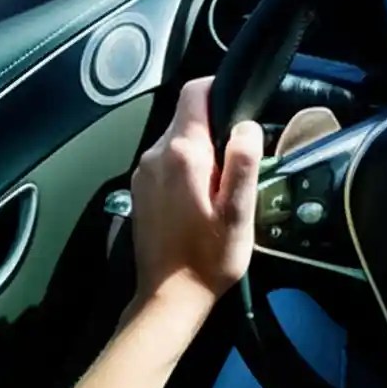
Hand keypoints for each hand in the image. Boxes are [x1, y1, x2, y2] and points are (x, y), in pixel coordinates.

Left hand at [129, 77, 262, 312]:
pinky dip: (185, 168)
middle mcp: (155, 154)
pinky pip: (166, 161)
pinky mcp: (140, 189)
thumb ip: (243, 162)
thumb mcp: (239, 212)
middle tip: (235, 164)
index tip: (239, 110)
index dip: (219, 90)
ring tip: (219, 188)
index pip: (195, 92)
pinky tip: (199, 200)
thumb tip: (247, 126)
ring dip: (200, 151)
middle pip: (186, 115)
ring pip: (176, 139)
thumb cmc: (209, 258)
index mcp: (183, 153)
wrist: (169, 297)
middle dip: (214, 128)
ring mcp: (143, 172)